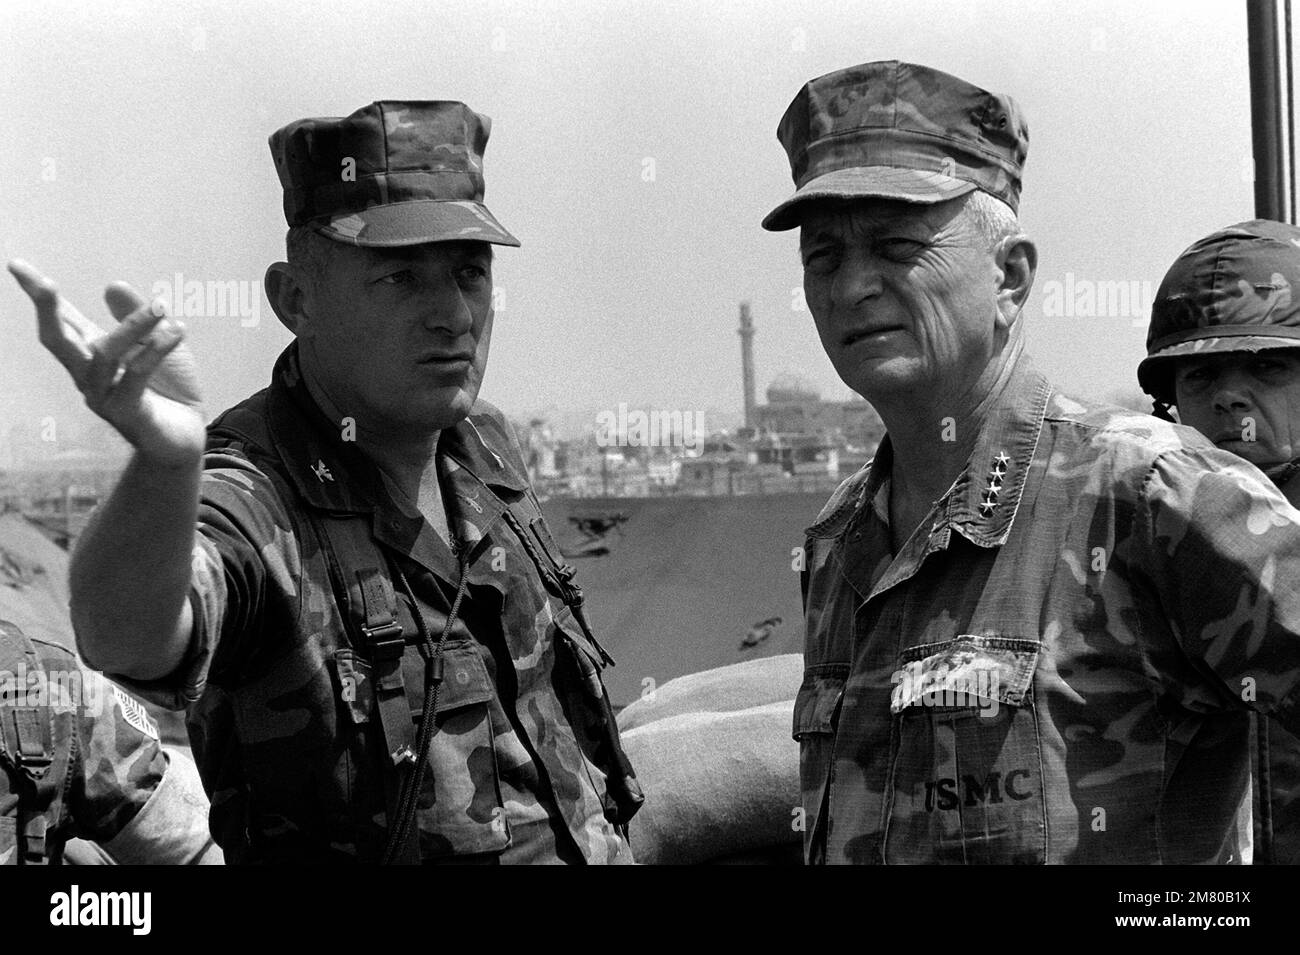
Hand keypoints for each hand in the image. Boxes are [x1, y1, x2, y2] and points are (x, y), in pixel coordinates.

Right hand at [8, 259, 206, 465]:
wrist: (186, 436)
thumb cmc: (168, 389)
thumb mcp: (157, 344)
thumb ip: (136, 316)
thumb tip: (112, 285)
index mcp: (91, 353)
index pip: (61, 320)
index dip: (39, 293)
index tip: (16, 264)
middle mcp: (88, 375)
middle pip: (58, 341)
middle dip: (49, 311)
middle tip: (46, 284)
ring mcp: (103, 396)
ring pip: (104, 355)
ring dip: (133, 326)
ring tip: (159, 307)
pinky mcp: (127, 414)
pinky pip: (135, 377)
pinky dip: (156, 351)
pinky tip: (176, 331)